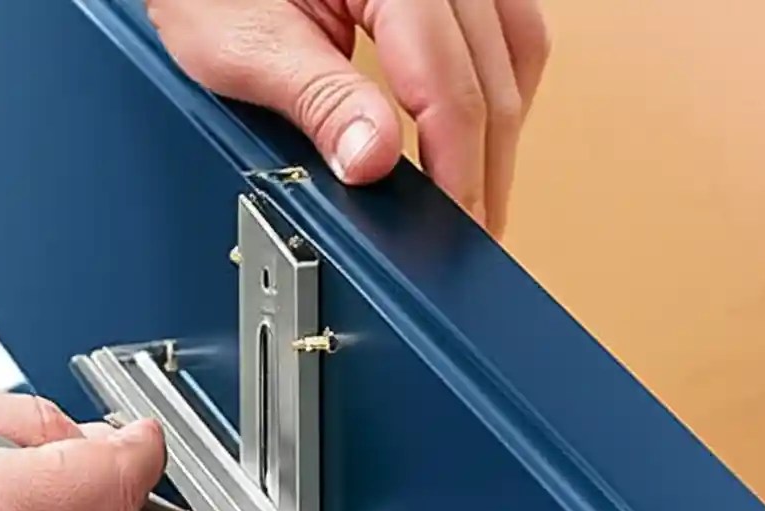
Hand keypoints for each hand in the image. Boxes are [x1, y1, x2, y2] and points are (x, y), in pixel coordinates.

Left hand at [147, 0, 549, 236]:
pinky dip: (495, 82)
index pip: (446, 81)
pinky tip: (476, 126)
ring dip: (501, 124)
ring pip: (516, 48)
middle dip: (484, 162)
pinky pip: (505, 26)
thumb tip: (372, 160)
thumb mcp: (247, 46)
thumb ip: (317, 101)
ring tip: (476, 190)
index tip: (453, 222)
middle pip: (493, 71)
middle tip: (468, 231)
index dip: (456, 166)